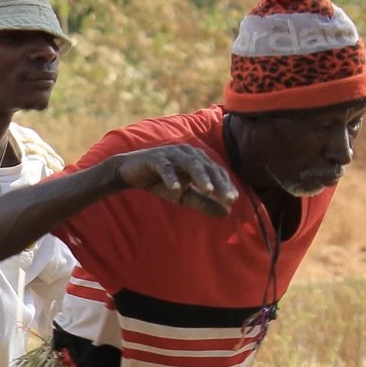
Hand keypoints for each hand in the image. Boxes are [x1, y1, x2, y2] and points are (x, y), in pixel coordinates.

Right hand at [114, 145, 236, 216]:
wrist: (131, 172)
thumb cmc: (161, 182)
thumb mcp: (185, 196)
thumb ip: (205, 202)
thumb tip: (228, 212)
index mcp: (199, 160)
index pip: (216, 172)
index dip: (225, 185)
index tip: (233, 200)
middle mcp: (189, 154)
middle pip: (208, 167)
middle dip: (218, 182)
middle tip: (228, 197)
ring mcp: (172, 154)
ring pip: (191, 164)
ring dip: (200, 177)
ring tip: (208, 191)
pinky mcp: (156, 158)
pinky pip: (165, 167)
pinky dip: (171, 177)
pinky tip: (175, 188)